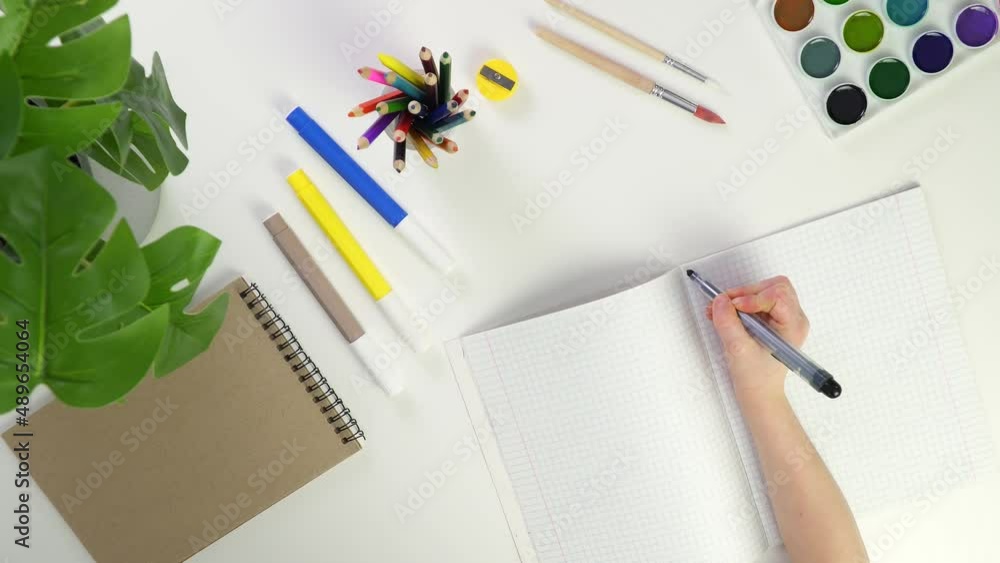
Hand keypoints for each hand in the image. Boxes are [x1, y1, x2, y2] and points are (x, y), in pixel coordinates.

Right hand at [705, 276, 809, 404]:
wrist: (758, 392)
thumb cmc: (756, 378)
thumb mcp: (739, 351)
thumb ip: (728, 323)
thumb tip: (720, 301)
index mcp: (793, 325)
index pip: (777, 295)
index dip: (753, 298)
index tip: (734, 307)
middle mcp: (792, 318)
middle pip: (773, 287)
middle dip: (746, 293)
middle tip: (726, 306)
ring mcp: (782, 317)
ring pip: (763, 290)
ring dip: (740, 297)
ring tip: (721, 311)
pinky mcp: (771, 318)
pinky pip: (756, 299)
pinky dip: (739, 303)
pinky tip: (724, 314)